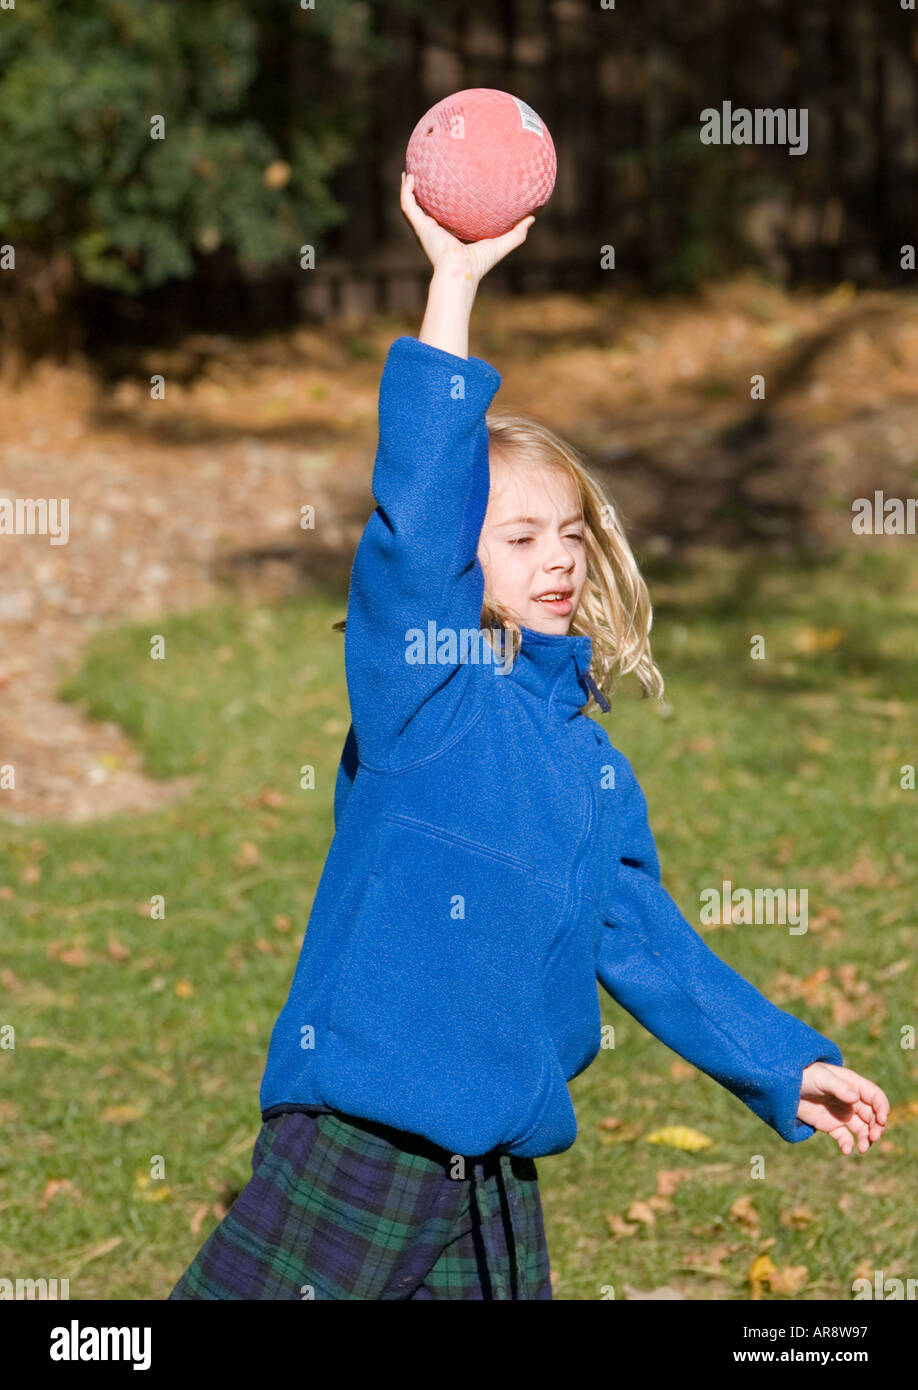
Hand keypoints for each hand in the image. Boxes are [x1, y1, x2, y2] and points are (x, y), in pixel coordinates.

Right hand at [400, 171, 534, 283]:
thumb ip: (517, 232)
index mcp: (449, 236)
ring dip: (408, 189)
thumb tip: (533, 217)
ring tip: (409, 172)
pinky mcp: (419, 226)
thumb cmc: (479, 264)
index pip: (445, 218)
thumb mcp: (501, 244)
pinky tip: (409, 175)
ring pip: (411, 206)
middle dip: (422, 196)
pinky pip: (408, 204)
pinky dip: (406, 190)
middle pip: (425, 211)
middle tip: (423, 177)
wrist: (460, 271)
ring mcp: (424, 229)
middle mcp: (434, 232)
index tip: (447, 189)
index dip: (444, 205)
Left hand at [797, 1062, 888, 1152]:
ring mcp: (842, 1114)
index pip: (875, 1097)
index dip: (882, 1108)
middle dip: (877, 1127)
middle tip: (873, 1137)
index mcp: (853, 1085)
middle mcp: (851, 1101)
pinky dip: (848, 1145)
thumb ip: (838, 1087)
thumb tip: (855, 1097)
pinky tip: (846, 1150)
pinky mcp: (831, 1125)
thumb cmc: (804, 1074)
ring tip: (862, 1148)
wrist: (784, 1085)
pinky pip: (844, 1138)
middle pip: (873, 1116)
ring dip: (866, 1139)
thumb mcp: (821, 1078)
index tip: (882, 1120)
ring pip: (862, 1129)